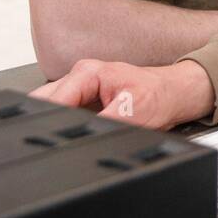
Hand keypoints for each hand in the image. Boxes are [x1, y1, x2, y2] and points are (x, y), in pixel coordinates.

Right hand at [30, 59, 213, 129]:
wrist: (174, 95)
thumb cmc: (160, 97)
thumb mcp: (134, 114)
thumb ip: (105, 124)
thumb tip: (82, 138)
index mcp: (88, 73)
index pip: (51, 101)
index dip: (47, 124)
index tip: (46, 142)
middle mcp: (80, 76)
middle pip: (43, 102)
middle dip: (45, 123)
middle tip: (53, 144)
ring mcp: (79, 87)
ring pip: (49, 107)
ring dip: (54, 125)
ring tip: (65, 140)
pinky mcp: (81, 99)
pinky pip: (61, 113)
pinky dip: (62, 126)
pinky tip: (70, 136)